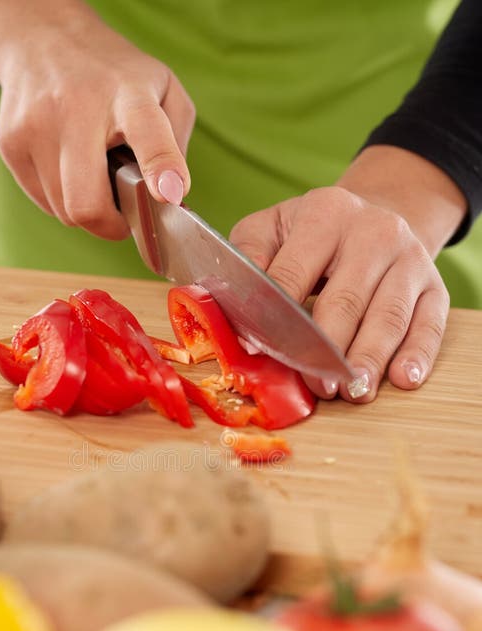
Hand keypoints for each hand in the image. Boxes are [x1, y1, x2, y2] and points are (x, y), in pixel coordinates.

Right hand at [0, 0, 194, 238]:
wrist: (43, 39)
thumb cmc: (115, 78)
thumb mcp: (164, 90)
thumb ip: (176, 144)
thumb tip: (170, 198)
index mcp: (129, 95)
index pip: (148, 134)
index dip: (160, 167)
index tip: (168, 193)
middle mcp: (78, 107)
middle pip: (87, 202)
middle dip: (109, 225)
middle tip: (122, 216)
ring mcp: (36, 126)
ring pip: (64, 211)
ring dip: (85, 208)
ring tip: (93, 173)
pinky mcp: (10, 142)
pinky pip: (43, 201)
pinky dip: (61, 197)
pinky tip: (68, 165)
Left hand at [230, 147, 466, 401]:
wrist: (375, 216)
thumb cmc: (310, 236)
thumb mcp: (270, 230)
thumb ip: (246, 260)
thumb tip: (220, 301)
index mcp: (324, 213)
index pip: (293, 273)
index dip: (276, 319)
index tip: (264, 353)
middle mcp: (373, 231)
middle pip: (346, 300)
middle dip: (328, 349)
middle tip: (318, 387)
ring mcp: (409, 258)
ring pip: (388, 316)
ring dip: (371, 359)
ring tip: (354, 392)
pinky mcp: (434, 285)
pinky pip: (430, 323)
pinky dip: (417, 354)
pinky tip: (403, 379)